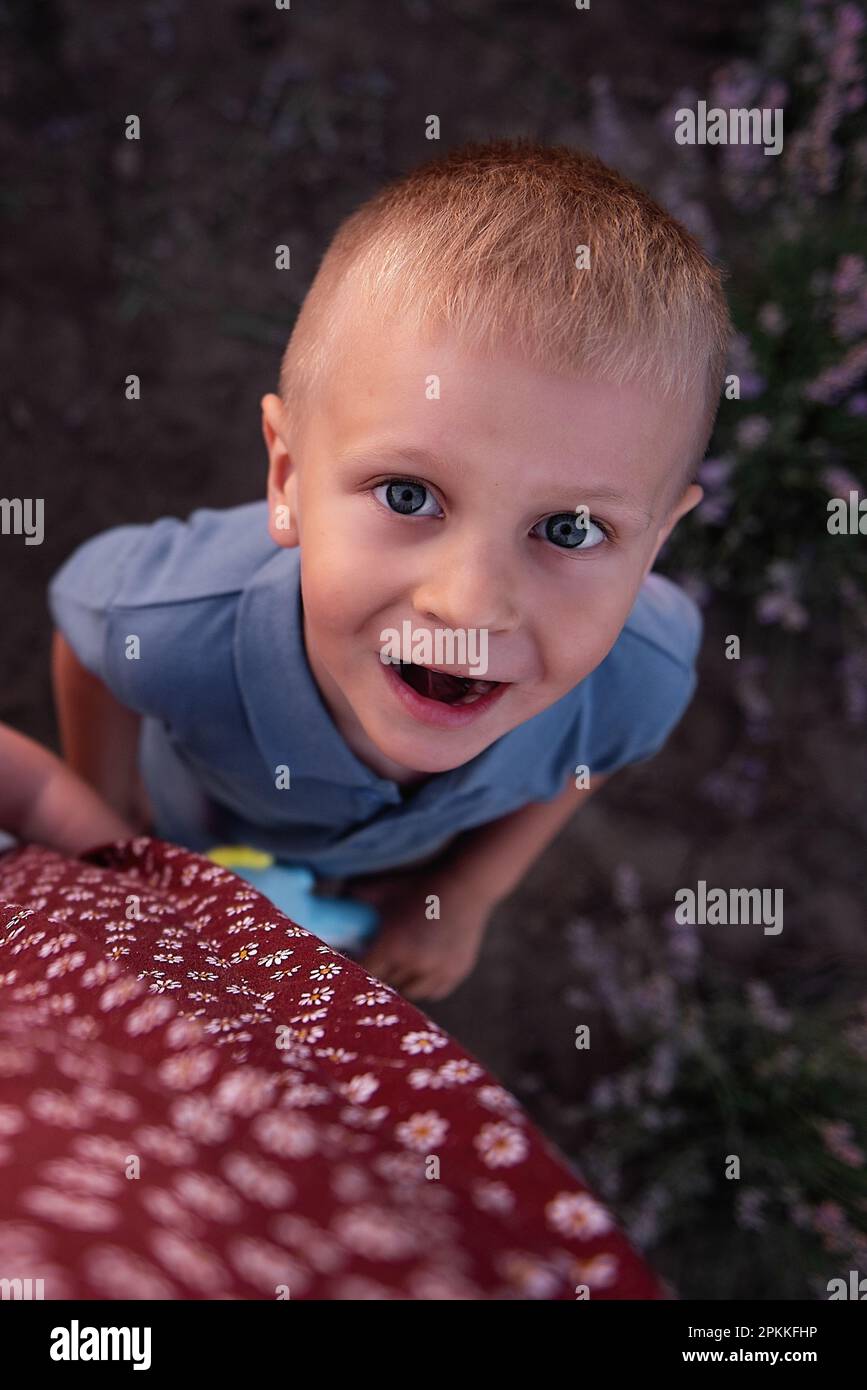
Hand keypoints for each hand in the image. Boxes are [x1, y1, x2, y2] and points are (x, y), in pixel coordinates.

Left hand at [346, 867, 493, 1000]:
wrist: (466, 884)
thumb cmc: (419, 883)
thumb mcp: (381, 887)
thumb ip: (351, 900)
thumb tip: (325, 911)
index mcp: (391, 945)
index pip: (362, 973)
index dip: (353, 969)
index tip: (351, 962)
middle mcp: (414, 964)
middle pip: (384, 984)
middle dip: (377, 973)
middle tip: (373, 961)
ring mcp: (438, 971)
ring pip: (408, 992)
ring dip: (400, 981)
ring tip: (397, 965)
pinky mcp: (455, 973)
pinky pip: (431, 990)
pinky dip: (423, 983)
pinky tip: (419, 967)